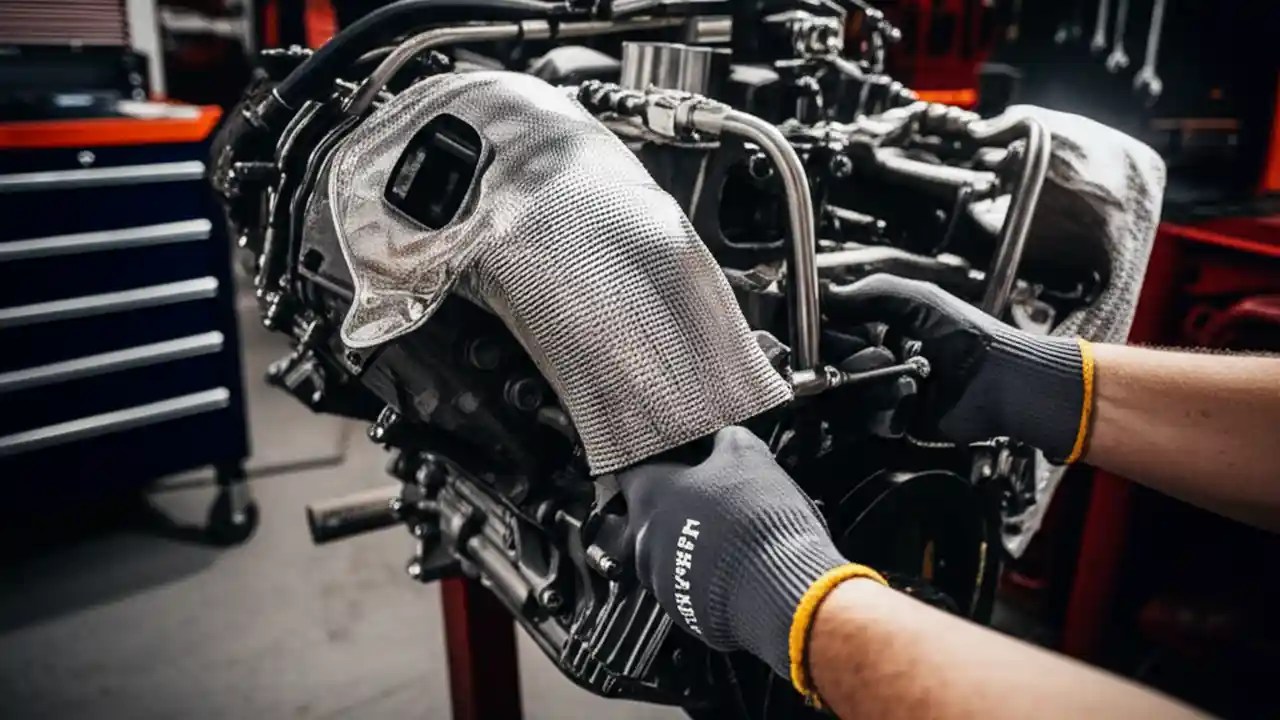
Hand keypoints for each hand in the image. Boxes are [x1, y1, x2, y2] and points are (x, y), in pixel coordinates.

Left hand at [605, 426, 881, 682]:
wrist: (781, 591)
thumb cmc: (758, 521)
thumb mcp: (748, 456)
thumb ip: (726, 441)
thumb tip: (722, 439)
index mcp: (651, 495)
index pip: (632, 470)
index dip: (654, 460)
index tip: (671, 458)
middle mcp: (644, 540)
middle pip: (651, 513)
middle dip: (677, 504)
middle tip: (712, 496)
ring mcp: (660, 580)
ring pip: (667, 551)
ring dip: (689, 541)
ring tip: (729, 535)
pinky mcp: (682, 612)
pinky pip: (687, 585)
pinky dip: (704, 575)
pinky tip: (734, 566)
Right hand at [824, 274, 1090, 461]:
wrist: (1000, 382)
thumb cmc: (970, 337)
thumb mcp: (921, 299)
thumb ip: (873, 292)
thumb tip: (828, 294)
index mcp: (880, 327)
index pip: (831, 329)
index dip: (826, 331)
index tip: (826, 329)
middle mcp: (876, 359)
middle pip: (829, 364)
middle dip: (852, 359)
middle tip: (880, 355)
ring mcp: (881, 391)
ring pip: (842, 394)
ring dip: (871, 385)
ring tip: (906, 378)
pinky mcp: (891, 421)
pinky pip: (864, 419)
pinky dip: (886, 407)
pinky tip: (912, 397)